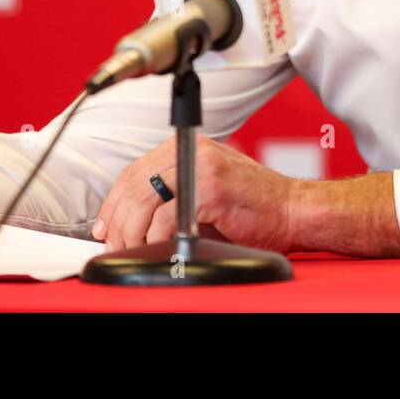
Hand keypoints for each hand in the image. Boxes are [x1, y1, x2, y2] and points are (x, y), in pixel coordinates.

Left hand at [91, 134, 295, 252]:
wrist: (294, 211)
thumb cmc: (253, 209)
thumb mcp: (204, 195)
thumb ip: (171, 200)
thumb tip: (129, 224)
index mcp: (188, 148)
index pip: (135, 171)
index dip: (114, 203)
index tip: (106, 228)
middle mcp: (192, 150)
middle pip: (134, 182)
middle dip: (118, 221)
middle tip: (115, 246)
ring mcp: (201, 165)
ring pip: (145, 197)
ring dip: (133, 232)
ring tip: (134, 250)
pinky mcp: (211, 186)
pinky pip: (168, 214)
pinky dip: (158, 236)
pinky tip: (161, 247)